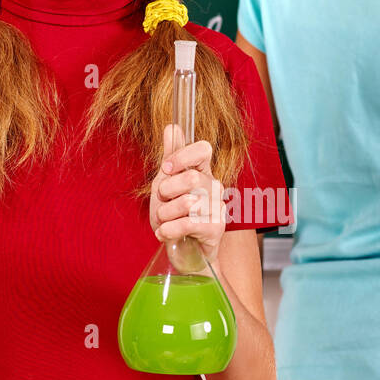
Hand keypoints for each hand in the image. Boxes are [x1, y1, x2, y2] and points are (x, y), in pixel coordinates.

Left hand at [149, 124, 226, 263]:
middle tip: (162, 203)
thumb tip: (172, 127)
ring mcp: (217, 208)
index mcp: (202, 172)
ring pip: (187, 203)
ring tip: (164, 222)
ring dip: (165, 214)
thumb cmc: (174, 216)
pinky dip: (168, 230)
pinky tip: (164, 233)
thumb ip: (170, 158)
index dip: (183, 156)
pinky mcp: (215, 228)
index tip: (167, 168)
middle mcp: (214, 186)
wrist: (182, 251)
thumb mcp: (165, 185)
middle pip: (192, 178)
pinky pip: (187, 224)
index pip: (203, 149)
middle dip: (167, 192)